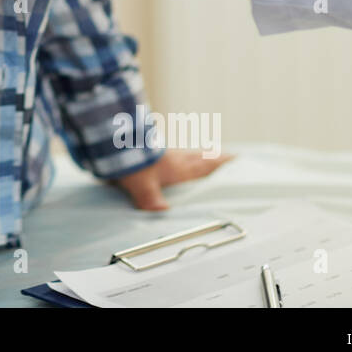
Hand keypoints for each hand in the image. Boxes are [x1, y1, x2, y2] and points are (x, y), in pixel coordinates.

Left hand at [113, 150, 235, 210]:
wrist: (114, 139)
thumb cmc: (130, 162)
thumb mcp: (142, 184)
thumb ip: (151, 199)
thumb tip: (161, 213)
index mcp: (179, 168)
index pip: (206, 166)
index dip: (222, 164)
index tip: (238, 160)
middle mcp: (175, 159)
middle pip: (200, 158)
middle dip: (214, 159)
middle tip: (229, 157)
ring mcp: (164, 153)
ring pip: (188, 154)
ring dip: (199, 155)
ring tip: (207, 156)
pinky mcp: (152, 151)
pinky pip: (174, 153)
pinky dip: (181, 155)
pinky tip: (175, 156)